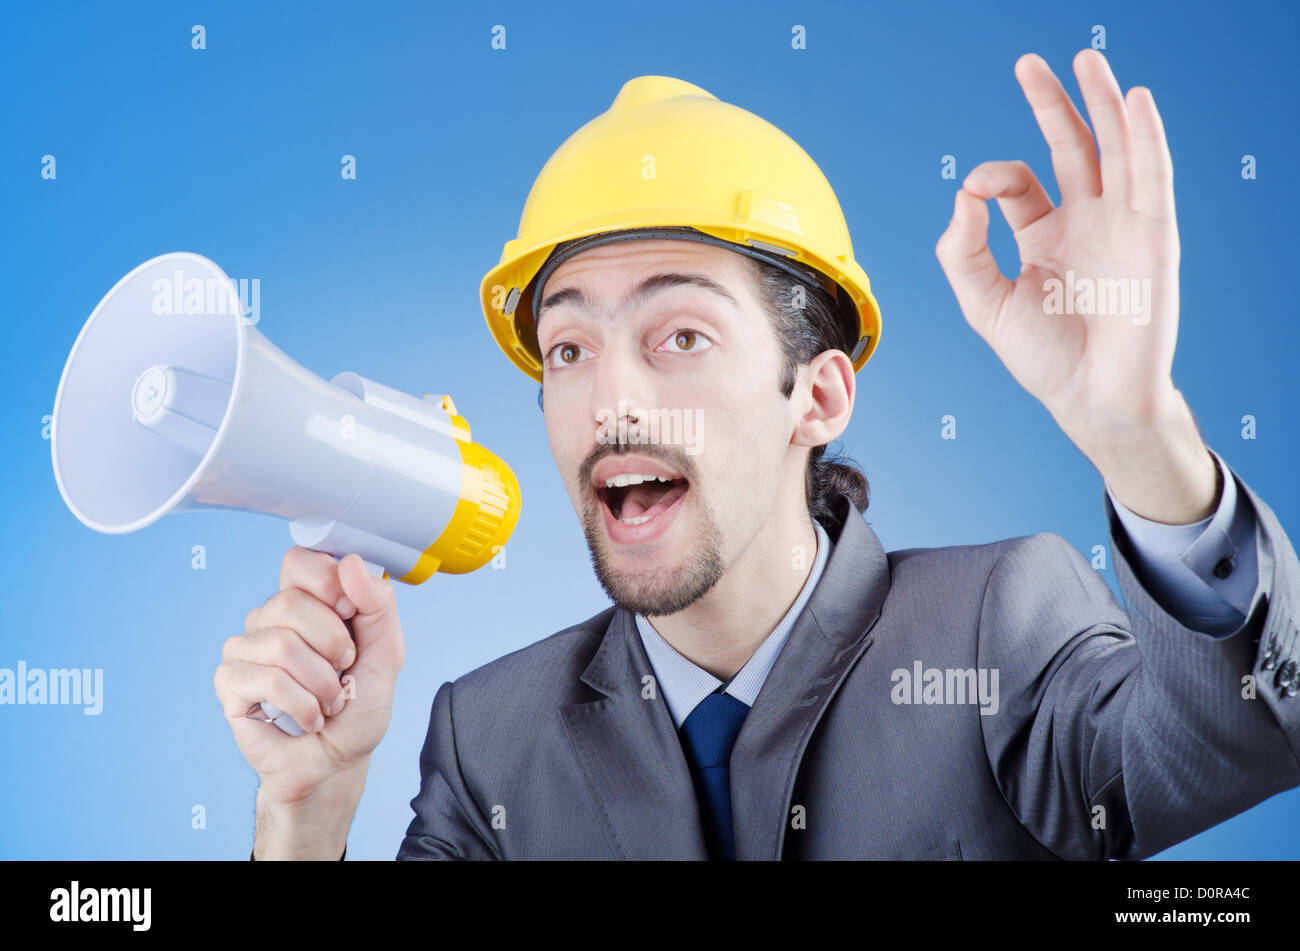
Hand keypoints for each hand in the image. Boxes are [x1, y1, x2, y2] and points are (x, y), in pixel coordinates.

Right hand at [214, 549, 405, 806]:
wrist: (338, 762)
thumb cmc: (357, 708)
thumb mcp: (386, 653)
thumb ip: (378, 604)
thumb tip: (350, 563)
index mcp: (305, 602)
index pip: (298, 561)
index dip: (327, 583)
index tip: (350, 613)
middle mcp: (269, 619)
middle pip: (290, 603)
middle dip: (333, 645)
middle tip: (343, 671)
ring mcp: (244, 649)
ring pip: (281, 645)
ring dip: (321, 684)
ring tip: (329, 702)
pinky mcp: (229, 682)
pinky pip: (266, 680)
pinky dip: (302, 705)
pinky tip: (309, 718)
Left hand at [935, 48, 1180, 442]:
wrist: (1091, 398)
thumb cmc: (1043, 359)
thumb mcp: (985, 304)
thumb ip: (964, 252)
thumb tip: (963, 196)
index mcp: (1043, 235)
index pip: (1019, 183)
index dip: (993, 176)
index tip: (976, 190)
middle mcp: (1084, 221)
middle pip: (1071, 147)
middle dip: (1053, 104)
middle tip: (1031, 64)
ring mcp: (1121, 224)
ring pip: (1115, 149)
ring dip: (1103, 103)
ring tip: (1088, 61)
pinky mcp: (1154, 235)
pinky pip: (1152, 176)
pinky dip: (1145, 138)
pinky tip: (1133, 101)